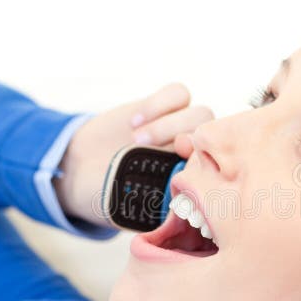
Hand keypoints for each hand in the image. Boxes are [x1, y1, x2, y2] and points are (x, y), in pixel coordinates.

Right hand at [53, 83, 213, 226]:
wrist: (81, 170)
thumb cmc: (107, 195)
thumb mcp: (128, 206)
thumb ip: (152, 198)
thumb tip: (169, 195)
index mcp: (193, 182)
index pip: (219, 165)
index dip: (204, 160)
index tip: (180, 162)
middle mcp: (191, 153)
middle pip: (210, 136)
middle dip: (185, 138)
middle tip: (155, 147)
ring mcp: (179, 128)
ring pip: (199, 113)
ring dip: (168, 123)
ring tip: (136, 139)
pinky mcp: (162, 108)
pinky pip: (177, 94)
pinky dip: (158, 104)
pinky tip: (134, 122)